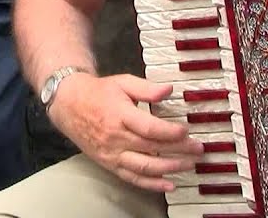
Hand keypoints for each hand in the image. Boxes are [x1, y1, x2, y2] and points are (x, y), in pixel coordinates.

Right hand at [48, 72, 202, 191]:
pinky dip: (152, 184)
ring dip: (170, 168)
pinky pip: (133, 178)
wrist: (69, 105)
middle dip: (179, 150)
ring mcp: (112, 154)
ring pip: (145, 166)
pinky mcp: (110, 164)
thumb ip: (146, 88)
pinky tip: (168, 184)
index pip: (149, 128)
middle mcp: (116, 137)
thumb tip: (169, 90)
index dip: (170, 132)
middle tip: (198, 149)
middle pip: (152, 148)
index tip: (186, 130)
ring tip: (189, 165)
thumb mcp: (122, 82)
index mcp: (120, 115)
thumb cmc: (97, 93)